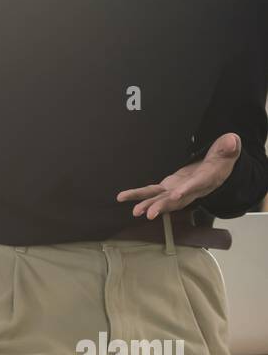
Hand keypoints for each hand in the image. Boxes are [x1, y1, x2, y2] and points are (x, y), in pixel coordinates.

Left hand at [117, 132, 240, 218]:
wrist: (215, 171)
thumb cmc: (221, 160)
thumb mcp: (227, 151)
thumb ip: (228, 147)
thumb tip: (232, 140)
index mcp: (205, 179)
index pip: (196, 185)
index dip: (187, 190)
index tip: (177, 194)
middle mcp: (190, 190)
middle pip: (176, 200)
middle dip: (163, 206)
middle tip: (149, 213)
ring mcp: (177, 190)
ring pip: (162, 199)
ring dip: (148, 205)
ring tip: (135, 211)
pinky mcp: (168, 188)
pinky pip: (151, 193)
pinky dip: (138, 195)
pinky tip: (122, 197)